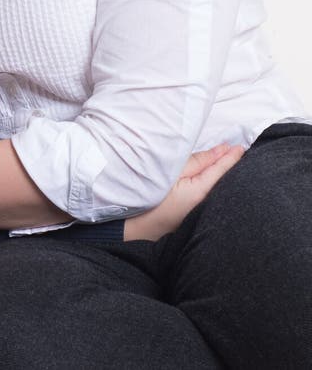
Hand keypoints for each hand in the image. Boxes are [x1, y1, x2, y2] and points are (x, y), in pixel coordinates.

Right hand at [123, 143, 244, 241]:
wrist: (135, 227)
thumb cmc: (149, 196)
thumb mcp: (171, 172)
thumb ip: (196, 162)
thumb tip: (219, 152)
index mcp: (200, 191)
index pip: (220, 170)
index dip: (230, 157)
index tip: (241, 147)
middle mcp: (204, 203)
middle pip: (221, 180)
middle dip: (229, 165)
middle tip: (239, 149)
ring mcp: (199, 210)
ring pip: (215, 187)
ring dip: (220, 174)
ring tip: (229, 160)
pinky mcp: (192, 213)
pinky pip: (207, 194)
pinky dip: (212, 183)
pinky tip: (213, 178)